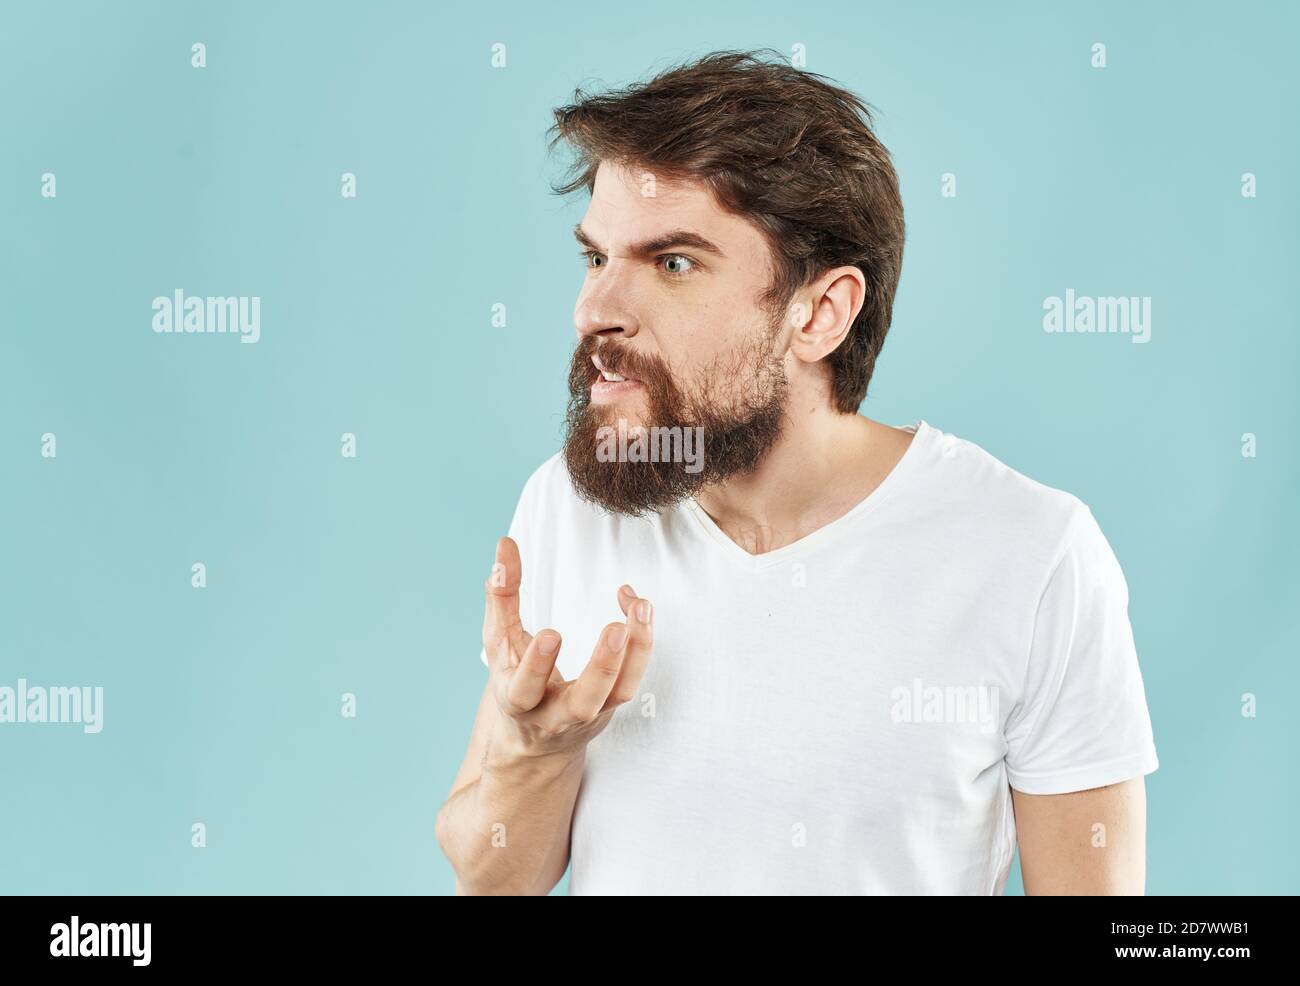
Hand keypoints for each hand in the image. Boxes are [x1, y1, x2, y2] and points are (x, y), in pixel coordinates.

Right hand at [481, 536, 653, 761]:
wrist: (537, 741)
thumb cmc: (515, 678)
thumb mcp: (500, 643)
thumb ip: (501, 595)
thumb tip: (505, 544)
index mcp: (519, 701)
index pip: (525, 689)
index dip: (537, 665)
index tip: (551, 634)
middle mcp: (556, 714)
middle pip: (583, 702)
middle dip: (601, 668)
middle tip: (615, 630)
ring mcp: (589, 713)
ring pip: (619, 691)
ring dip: (635, 650)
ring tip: (640, 605)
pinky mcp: (612, 704)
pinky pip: (633, 676)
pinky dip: (641, 641)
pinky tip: (638, 606)